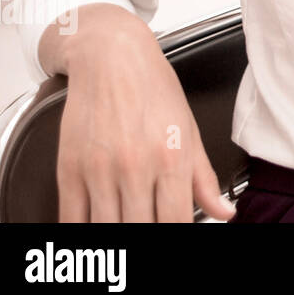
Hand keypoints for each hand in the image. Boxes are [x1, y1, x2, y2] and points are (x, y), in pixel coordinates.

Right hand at [51, 5, 235, 222]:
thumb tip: (224, 214)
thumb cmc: (154, 89)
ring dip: (117, 238)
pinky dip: (85, 232)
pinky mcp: (69, 169)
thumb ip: (204, 178)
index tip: (177, 236)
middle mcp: (135, 167)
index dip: (178, 237)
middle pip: (139, 231)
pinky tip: (97, 230)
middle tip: (150, 228)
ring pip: (106, 230)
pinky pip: (72, 219)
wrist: (112, 56)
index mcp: (171, 158)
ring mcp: (99, 170)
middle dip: (147, 237)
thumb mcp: (189, 130)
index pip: (176, 222)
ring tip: (127, 227)